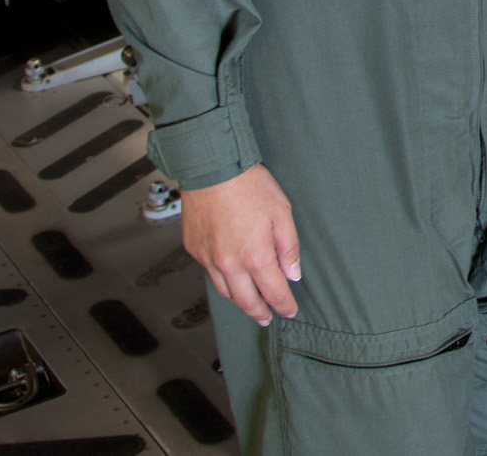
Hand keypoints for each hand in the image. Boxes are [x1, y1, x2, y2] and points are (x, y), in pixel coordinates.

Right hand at [180, 163, 300, 326]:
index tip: (290, 311)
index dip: (284, 305)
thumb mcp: (282, 212)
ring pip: (225, 291)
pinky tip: (229, 277)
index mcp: (255, 256)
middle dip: (260, 313)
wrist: (211, 168)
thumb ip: (289, 247)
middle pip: (246, 301)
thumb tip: (292, 273)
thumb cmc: (248, 185)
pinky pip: (209, 273)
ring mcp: (208, 258)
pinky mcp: (194, 249)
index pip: (273, 292)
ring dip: (239, 301)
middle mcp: (229, 263)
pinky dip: (221, 279)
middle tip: (267, 318)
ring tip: (249, 304)